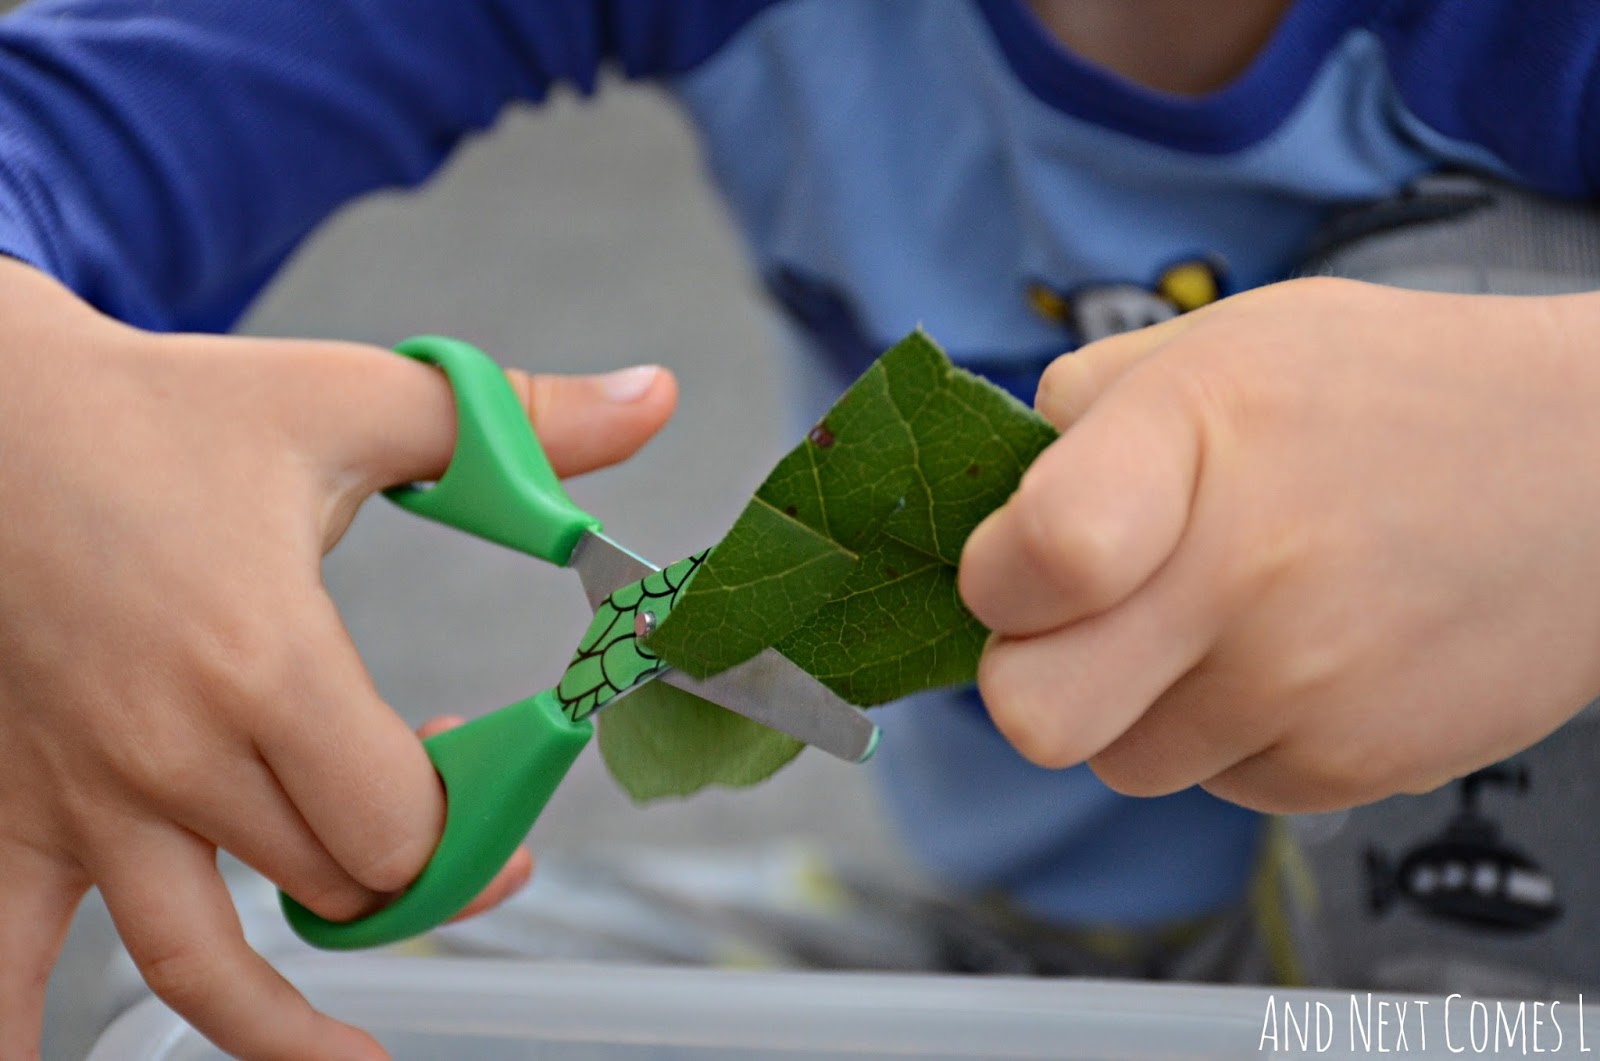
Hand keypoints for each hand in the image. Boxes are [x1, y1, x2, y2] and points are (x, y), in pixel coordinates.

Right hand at [0, 258, 675, 1059]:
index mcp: (267, 663)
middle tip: (452, 832)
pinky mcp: (15, 804)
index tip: (504, 788)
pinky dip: (27, 1034)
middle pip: (335, 887)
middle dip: (413, 872)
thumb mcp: (360, 401)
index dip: (476, 825)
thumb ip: (520, 423)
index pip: (404, 825)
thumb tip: (655, 399)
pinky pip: (5, 962)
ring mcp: (84, 795)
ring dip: (286, 1024)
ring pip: (203, 965)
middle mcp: (172, 752)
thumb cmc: (171, 409)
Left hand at [960, 278, 1599, 813]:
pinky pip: (1216, 783)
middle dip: (1033, 676)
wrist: (1597, 475)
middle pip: (1033, 717)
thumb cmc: (1392, 395)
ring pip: (1120, 760)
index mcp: (1193, 438)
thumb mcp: (1230, 340)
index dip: (995, 577)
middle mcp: (1245, 577)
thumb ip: (1084, 409)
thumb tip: (990, 506)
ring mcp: (1303, 689)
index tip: (1020, 564)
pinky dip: (1231, 733)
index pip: (1026, 564)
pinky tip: (1297, 655)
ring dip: (1141, 704)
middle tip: (1084, 624)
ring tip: (1227, 619)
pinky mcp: (1352, 771)